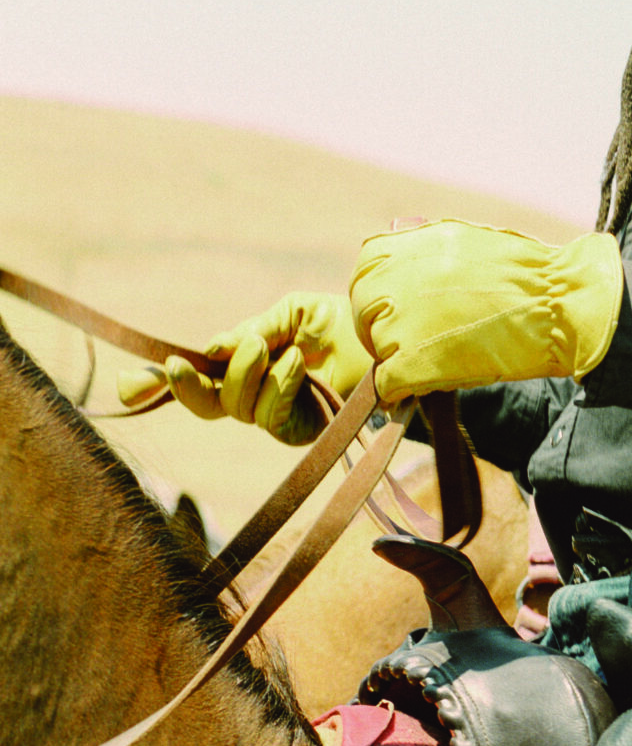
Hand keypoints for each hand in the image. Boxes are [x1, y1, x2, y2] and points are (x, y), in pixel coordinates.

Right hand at [115, 291, 369, 444]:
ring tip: (273, 346)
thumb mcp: (287, 314)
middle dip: (188, 386)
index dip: (160, 386)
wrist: (388, 336)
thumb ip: (247, 331)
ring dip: (246, 373)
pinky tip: (298, 361)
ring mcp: (278, 415)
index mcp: (248, 364)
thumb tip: (208, 351)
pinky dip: (279, 384)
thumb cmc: (343, 321)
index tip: (128, 387)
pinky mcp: (303, 431)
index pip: (197, 380)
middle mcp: (257, 394)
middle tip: (181, 363)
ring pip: (234, 408)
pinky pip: (271, 415)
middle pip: (204, 405)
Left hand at [349, 219, 623, 405]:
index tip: (394, 310)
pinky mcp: (415, 362)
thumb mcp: (464, 242)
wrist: (559, 305)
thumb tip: (398, 262)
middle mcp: (397, 279)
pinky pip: (387, 382)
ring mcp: (403, 321)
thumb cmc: (524, 276)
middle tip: (407, 343)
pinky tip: (418, 388)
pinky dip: (398, 390)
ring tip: (430, 361)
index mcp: (408, 247)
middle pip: (363, 311)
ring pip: (377, 347)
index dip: (377, 296)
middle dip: (378, 328)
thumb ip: (423, 251)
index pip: (365, 272)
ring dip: (396, 357)